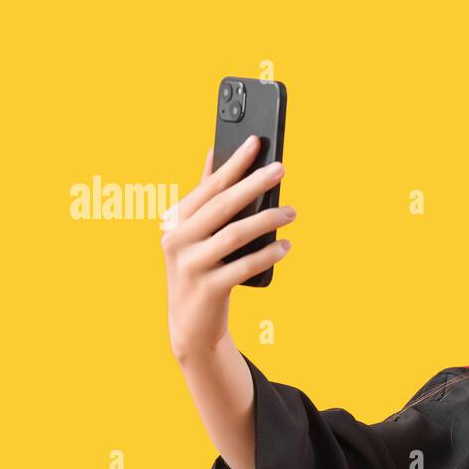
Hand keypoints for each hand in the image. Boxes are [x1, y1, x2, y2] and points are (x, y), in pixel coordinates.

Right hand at [160, 135, 295, 361]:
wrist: (190, 325)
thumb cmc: (200, 269)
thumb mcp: (196, 233)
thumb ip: (205, 197)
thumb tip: (215, 153)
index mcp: (176, 221)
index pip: (209, 186)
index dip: (233, 164)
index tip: (255, 142)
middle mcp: (178, 240)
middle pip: (223, 206)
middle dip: (254, 184)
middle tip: (281, 169)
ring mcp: (191, 265)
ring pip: (235, 235)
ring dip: (267, 220)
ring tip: (291, 212)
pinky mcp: (208, 289)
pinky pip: (243, 266)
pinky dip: (267, 254)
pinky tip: (285, 245)